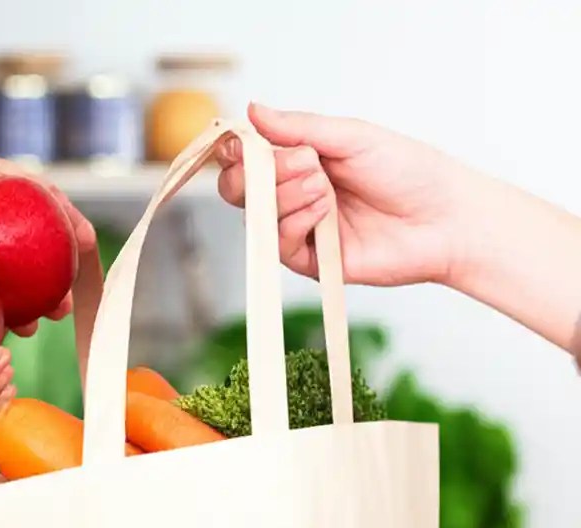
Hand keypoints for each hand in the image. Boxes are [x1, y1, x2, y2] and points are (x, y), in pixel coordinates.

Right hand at [217, 102, 485, 287]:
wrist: (447, 219)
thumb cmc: (411, 173)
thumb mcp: (353, 136)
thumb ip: (300, 127)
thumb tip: (254, 110)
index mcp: (302, 161)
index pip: (247, 157)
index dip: (238, 151)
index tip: (245, 145)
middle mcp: (295, 194)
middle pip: (238, 188)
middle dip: (255, 174)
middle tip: (299, 164)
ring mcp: (301, 227)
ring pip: (256, 214)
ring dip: (284, 196)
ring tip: (323, 187)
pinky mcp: (311, 260)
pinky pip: (277, 245)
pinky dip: (293, 224)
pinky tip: (322, 212)